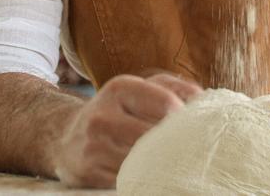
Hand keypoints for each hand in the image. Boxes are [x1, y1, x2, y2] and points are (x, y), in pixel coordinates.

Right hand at [49, 72, 201, 186]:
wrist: (64, 138)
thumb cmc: (115, 112)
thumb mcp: (139, 90)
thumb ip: (174, 88)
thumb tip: (204, 100)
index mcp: (120, 88)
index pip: (168, 105)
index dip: (187, 120)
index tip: (194, 129)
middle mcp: (103, 115)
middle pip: (157, 137)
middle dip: (178, 146)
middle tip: (194, 154)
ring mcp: (94, 146)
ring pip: (144, 162)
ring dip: (164, 166)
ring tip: (175, 167)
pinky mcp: (89, 173)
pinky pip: (127, 180)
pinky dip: (144, 181)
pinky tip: (152, 179)